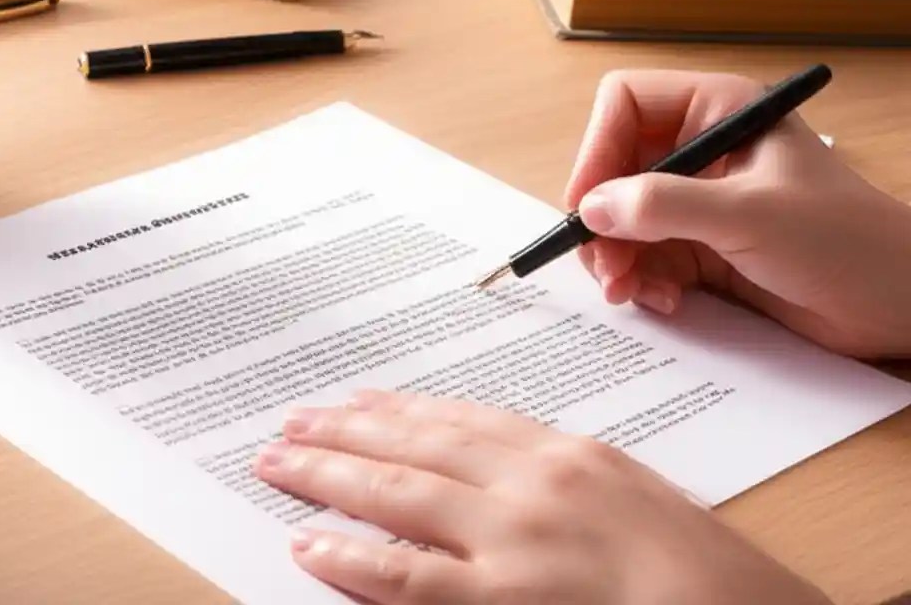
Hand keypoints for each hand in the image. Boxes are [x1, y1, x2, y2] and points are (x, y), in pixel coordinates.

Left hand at [255, 390, 832, 604]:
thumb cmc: (705, 571)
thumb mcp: (632, 496)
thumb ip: (558, 478)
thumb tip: (488, 473)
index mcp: (567, 454)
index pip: (459, 419)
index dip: (397, 411)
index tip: (356, 401)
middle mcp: (530, 485)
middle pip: (415, 445)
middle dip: (345, 431)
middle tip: (293, 422)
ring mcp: (511, 543)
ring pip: (396, 496)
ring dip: (328, 477)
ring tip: (279, 464)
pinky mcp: (501, 602)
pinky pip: (406, 577)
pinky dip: (351, 557)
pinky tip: (310, 544)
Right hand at [564, 69, 910, 358]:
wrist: (896, 306)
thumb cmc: (844, 242)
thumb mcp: (748, 216)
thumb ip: (664, 207)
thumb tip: (593, 208)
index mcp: (718, 112)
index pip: (626, 104)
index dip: (597, 150)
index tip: (588, 205)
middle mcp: (702, 150)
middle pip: (613, 168)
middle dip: (603, 220)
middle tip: (606, 267)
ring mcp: (700, 201)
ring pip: (621, 219)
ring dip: (617, 258)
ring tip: (631, 292)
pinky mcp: (702, 248)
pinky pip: (644, 257)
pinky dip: (641, 281)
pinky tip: (663, 301)